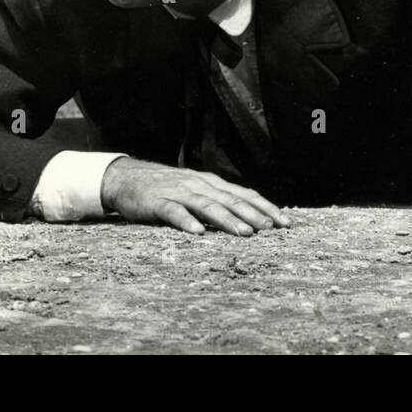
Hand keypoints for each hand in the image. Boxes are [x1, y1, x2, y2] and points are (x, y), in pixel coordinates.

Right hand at [101, 158, 290, 236]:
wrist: (127, 178)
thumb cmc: (166, 188)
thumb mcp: (195, 190)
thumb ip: (217, 200)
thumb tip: (247, 216)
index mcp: (210, 183)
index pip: (244, 194)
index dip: (265, 207)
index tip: (285, 222)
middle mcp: (199, 185)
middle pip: (230, 199)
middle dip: (253, 214)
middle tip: (271, 229)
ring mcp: (178, 192)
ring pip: (207, 205)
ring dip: (227, 219)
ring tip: (244, 233)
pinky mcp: (158, 202)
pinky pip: (174, 213)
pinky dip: (187, 222)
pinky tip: (198, 233)